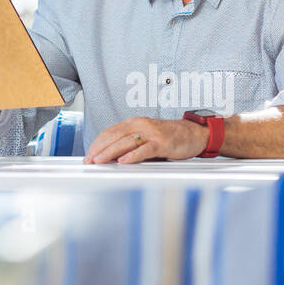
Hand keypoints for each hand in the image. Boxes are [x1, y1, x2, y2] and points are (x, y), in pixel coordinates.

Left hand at [84, 116, 207, 163]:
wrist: (194, 133)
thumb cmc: (171, 137)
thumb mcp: (147, 138)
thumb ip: (131, 145)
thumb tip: (112, 158)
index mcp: (135, 123)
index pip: (110, 132)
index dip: (97, 144)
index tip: (88, 154)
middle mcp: (141, 125)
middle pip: (115, 136)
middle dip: (100, 149)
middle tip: (89, 160)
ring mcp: (152, 133)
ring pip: (126, 142)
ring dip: (111, 152)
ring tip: (100, 160)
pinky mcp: (162, 142)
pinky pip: (145, 149)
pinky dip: (133, 155)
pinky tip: (124, 161)